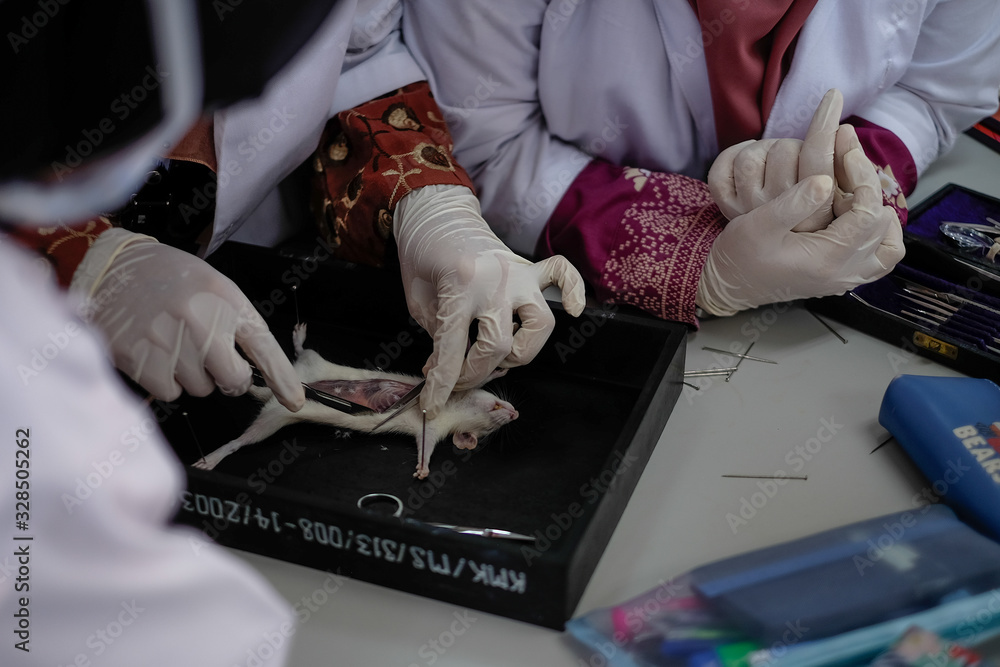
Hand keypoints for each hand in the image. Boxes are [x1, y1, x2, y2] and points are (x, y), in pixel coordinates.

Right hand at [77, 232, 304, 409]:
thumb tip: (255, 374)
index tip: (295, 401)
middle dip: (226, 377)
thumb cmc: (173, 282)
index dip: (282, 378)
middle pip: (232, 380)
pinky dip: (165, 380)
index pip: (263, 346)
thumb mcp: (216, 289)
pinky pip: (170, 392)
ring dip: (191, 375)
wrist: (116, 267)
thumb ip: (237, 327)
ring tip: (173, 342)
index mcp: (226, 300)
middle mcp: (201, 321)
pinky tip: (155, 353)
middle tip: (208, 356)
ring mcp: (169, 340)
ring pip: (200, 389)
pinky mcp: (139, 357)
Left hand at [394, 185, 585, 417]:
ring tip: (502, 355)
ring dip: (522, 351)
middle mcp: (494, 282)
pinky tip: (575, 310)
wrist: (436, 213)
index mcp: (458, 287)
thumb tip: (446, 370)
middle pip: (497, 346)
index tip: (433, 404)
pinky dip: (574, 293)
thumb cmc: (422, 256)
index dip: (441, 384)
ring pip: (539, 324)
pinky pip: (563, 276)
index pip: (452, 349)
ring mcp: (517, 274)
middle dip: (476, 374)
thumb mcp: (418, 300)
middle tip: (460, 379)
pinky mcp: (530, 267)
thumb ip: (436, 335)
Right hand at [696, 147, 903, 315]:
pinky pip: (878, 259)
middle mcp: (842, 273)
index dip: (863, 175)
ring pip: (889, 246)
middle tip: (848, 159)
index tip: (847, 151)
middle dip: (868, 185)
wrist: (728, 285)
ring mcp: (843, 279)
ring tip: (858, 190)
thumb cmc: (739, 255)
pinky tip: (858, 216)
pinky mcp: (839, 278)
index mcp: (826, 259)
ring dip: (879, 213)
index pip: (868, 211)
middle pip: (881, 223)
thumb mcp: (759, 224)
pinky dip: (877, 235)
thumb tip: (826, 181)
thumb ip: (794, 202)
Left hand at [709, 89, 858, 231]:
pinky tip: (748, 159)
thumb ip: (845, 164)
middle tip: (800, 157)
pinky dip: (731, 156)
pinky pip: (720, 170)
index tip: (832, 96)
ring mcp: (747, 211)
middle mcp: (776, 212)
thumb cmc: (816, 216)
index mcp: (811, 210)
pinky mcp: (726, 208)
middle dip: (795, 145)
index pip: (818, 155)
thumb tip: (843, 130)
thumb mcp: (841, 196)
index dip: (826, 121)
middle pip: (784, 150)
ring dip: (765, 150)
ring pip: (749, 157)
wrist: (776, 259)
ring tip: (777, 162)